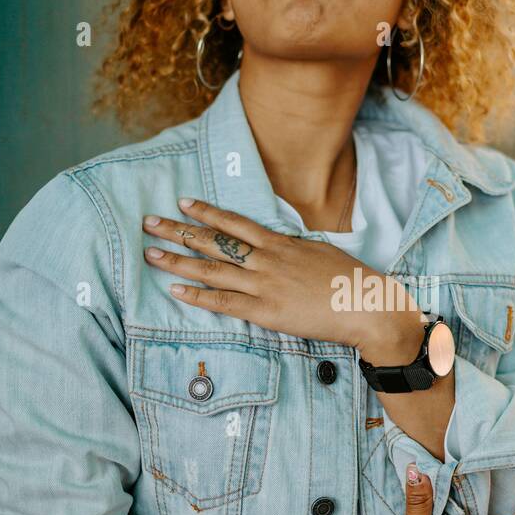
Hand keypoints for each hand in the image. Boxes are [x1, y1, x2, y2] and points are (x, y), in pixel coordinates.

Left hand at [142, 198, 424, 353]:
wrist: (364, 304)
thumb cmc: (348, 279)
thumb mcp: (319, 250)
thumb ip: (294, 247)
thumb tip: (278, 243)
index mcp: (280, 243)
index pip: (235, 223)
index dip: (207, 211)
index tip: (182, 202)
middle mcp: (266, 260)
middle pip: (214, 242)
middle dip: (179, 231)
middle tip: (149, 223)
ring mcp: (263, 285)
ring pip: (213, 270)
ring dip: (179, 261)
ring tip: (152, 254)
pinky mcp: (266, 312)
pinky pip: (225, 303)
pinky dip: (198, 296)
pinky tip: (176, 290)